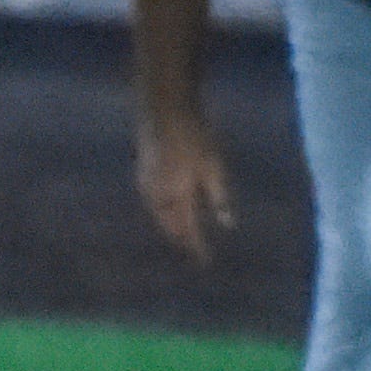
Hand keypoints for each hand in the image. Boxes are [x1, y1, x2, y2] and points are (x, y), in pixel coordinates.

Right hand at [136, 111, 233, 263]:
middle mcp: (157, 197)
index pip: (188, 231)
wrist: (163, 108)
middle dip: (181, 239)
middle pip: (169, 227)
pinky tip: (168, 207)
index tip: (205, 262)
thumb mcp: (213, 167)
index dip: (196, 248)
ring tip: (181, 232)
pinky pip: (152, 201)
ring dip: (170, 226)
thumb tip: (228, 225)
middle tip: (192, 248)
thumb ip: (219, 197)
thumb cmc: (194, 136)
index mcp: (177, 198)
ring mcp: (146, 184)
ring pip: (158, 215)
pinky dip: (162, 211)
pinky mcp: (142, 171)